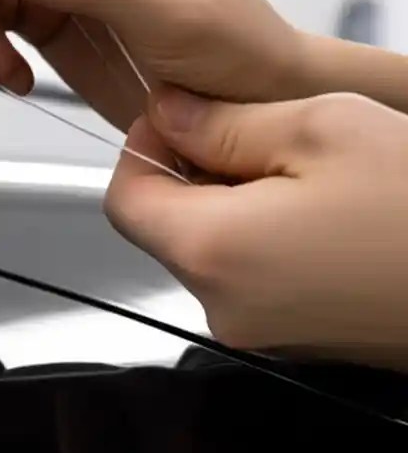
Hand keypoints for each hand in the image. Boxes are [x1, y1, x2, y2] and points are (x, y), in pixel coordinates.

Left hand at [106, 86, 407, 369]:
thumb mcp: (322, 129)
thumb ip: (224, 122)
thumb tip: (166, 113)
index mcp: (212, 250)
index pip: (123, 197)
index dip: (145, 145)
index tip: (187, 112)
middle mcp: (222, 305)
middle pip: (164, 225)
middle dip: (195, 170)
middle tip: (261, 130)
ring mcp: (260, 331)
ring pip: (211, 248)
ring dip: (236, 201)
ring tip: (308, 167)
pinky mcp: (298, 340)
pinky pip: (252, 275)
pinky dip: (268, 235)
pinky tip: (328, 208)